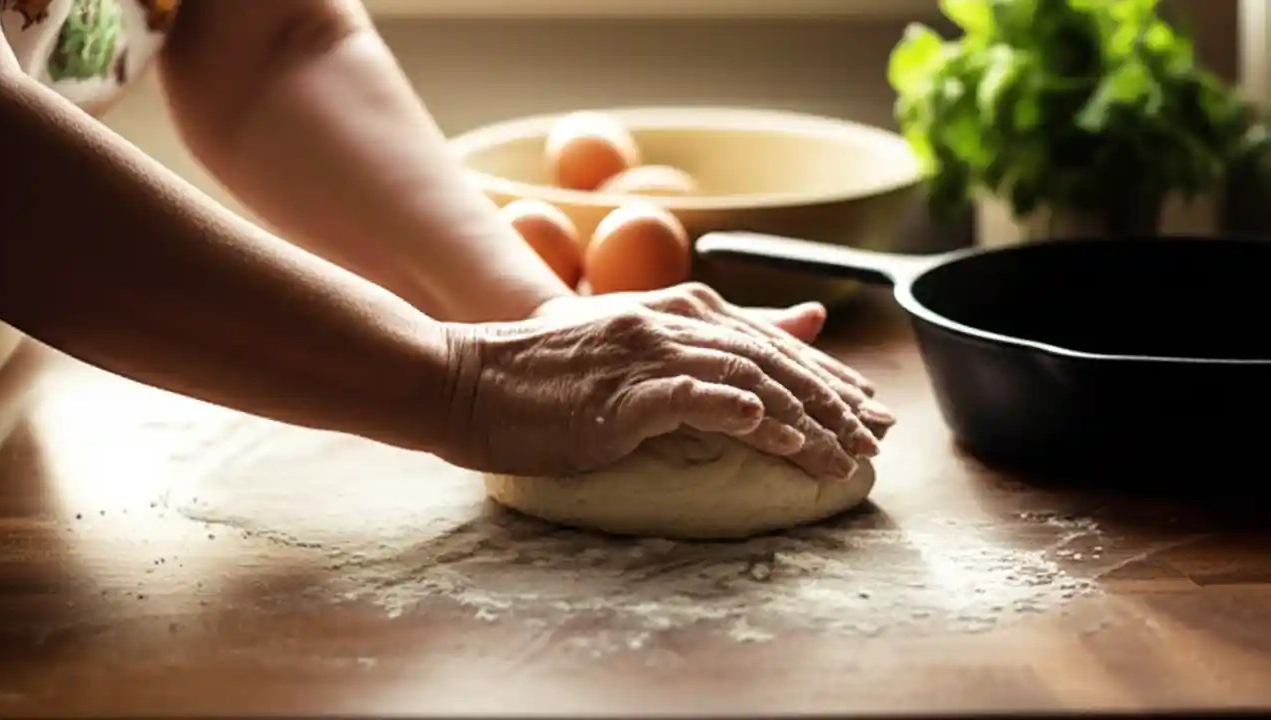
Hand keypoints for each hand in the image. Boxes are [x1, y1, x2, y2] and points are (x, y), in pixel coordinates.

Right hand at [534, 284, 894, 438]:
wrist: (466, 381)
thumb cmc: (549, 375)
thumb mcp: (636, 347)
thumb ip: (713, 339)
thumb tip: (801, 324)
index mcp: (676, 309)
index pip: (773, 343)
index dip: (828, 377)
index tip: (868, 411)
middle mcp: (669, 323)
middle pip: (772, 361)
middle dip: (832, 404)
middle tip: (873, 442)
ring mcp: (644, 355)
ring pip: (746, 379)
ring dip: (803, 421)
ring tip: (843, 458)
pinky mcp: (618, 395)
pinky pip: (691, 398)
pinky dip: (738, 411)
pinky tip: (775, 431)